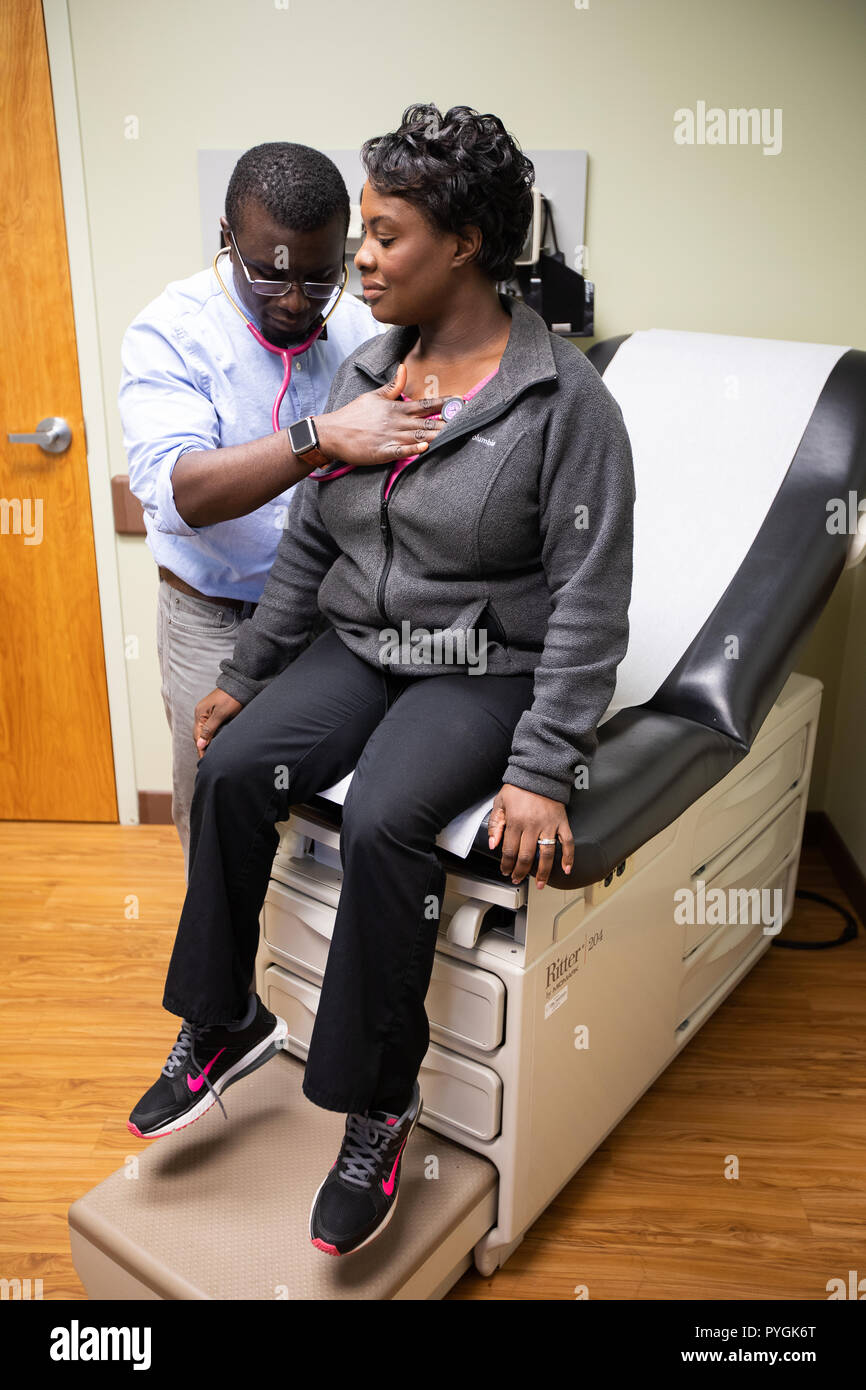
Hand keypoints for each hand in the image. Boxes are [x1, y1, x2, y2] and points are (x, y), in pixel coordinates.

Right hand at [193, 688, 241, 758]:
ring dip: (207, 742)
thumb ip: (210, 729)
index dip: (201, 749)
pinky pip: (209, 727)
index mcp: (200, 713)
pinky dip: (211, 736)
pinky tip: (215, 742)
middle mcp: (201, 713)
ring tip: (211, 754)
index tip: (204, 760)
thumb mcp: (221, 714)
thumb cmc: (232, 698)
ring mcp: (206, 712)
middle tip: (208, 760)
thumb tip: (200, 744)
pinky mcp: (213, 712)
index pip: (198, 736)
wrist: (240, 685)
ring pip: (204, 731)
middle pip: (199, 734)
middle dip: (202, 747)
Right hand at [314, 364, 449, 466]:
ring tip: (453, 435)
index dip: (445, 403)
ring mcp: (389, 437)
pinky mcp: (382, 452)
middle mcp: (396, 422)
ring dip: (436, 436)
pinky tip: (424, 448)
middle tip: (467, 421)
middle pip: (427, 422)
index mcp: (396, 408)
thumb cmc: (353, 415)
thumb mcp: (373, 396)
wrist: (332, 432)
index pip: (425, 405)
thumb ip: (393, 386)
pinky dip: (412, 449)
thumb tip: (404, 367)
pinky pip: (400, 451)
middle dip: (447, 422)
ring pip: (418, 436)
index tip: (462, 401)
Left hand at [487, 785, 573, 888]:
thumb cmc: (519, 787)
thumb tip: (493, 844)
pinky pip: (567, 842)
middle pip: (526, 856)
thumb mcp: (500, 802)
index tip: (505, 870)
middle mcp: (532, 826)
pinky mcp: (561, 822)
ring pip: (546, 855)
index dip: (506, 864)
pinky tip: (566, 869)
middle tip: (517, 878)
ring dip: (543, 872)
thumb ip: (496, 824)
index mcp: (516, 821)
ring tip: (540, 884)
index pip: (509, 850)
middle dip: (520, 871)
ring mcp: (549, 825)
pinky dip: (569, 857)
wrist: (539, 773)